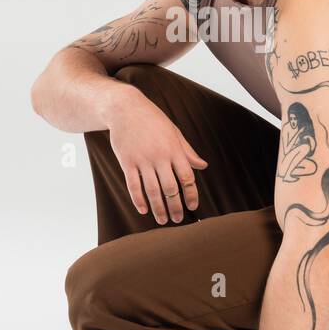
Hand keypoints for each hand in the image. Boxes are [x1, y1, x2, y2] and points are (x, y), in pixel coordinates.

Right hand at [109, 87, 207, 223]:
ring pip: (152, 190)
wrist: (125, 108)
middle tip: (177, 220)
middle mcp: (160, 156)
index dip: (191, 194)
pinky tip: (143, 210)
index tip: (193, 207)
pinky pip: (133, 185)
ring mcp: (142, 160)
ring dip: (158, 208)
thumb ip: (187, 151)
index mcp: (174, 149)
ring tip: (162, 220)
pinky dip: (138, 200)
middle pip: (170, 188)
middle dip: (175, 207)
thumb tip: (203, 166)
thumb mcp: (174, 132)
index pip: (187, 177)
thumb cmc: (152, 120)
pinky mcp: (127, 161)